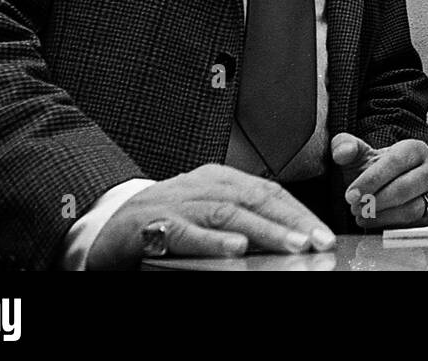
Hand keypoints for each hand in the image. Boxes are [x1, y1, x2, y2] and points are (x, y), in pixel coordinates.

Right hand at [87, 163, 334, 269]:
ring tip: (290, 244)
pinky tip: (236, 249)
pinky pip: (187, 232)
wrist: (105, 224)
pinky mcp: (153, 226)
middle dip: (289, 220)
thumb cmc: (164, 221)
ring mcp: (177, 203)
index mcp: (219, 179)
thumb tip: (289, 237)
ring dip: (262, 230)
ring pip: (227, 212)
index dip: (297, 211)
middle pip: (253, 198)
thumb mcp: (208, 214)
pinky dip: (214, 241)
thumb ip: (242, 221)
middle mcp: (201, 185)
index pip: (267, 191)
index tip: (322, 232)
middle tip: (316, 240)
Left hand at [332, 133, 427, 228]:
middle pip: (404, 188)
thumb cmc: (377, 172)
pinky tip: (378, 225)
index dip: (371, 180)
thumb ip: (345, 147)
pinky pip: (417, 226)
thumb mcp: (359, 156)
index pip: (394, 163)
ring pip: (411, 210)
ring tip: (363, 217)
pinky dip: (394, 228)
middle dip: (375, 201)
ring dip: (382, 217)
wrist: (393, 186)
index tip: (351, 195)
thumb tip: (342, 151)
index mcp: (416, 149)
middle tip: (356, 208)